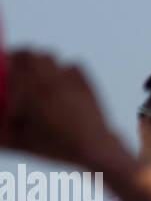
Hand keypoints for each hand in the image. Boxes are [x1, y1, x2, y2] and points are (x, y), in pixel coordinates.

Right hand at [0, 51, 124, 169]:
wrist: (92, 146)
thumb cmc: (55, 146)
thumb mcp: (20, 140)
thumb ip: (2, 128)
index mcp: (35, 93)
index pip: (21, 60)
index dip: (12, 57)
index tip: (6, 61)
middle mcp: (54, 83)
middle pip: (36, 55)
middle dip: (24, 58)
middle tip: (17, 66)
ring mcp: (72, 81)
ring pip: (53, 58)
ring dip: (41, 62)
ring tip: (35, 74)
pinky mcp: (86, 83)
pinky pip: (72, 65)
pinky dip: (62, 68)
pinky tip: (57, 80)